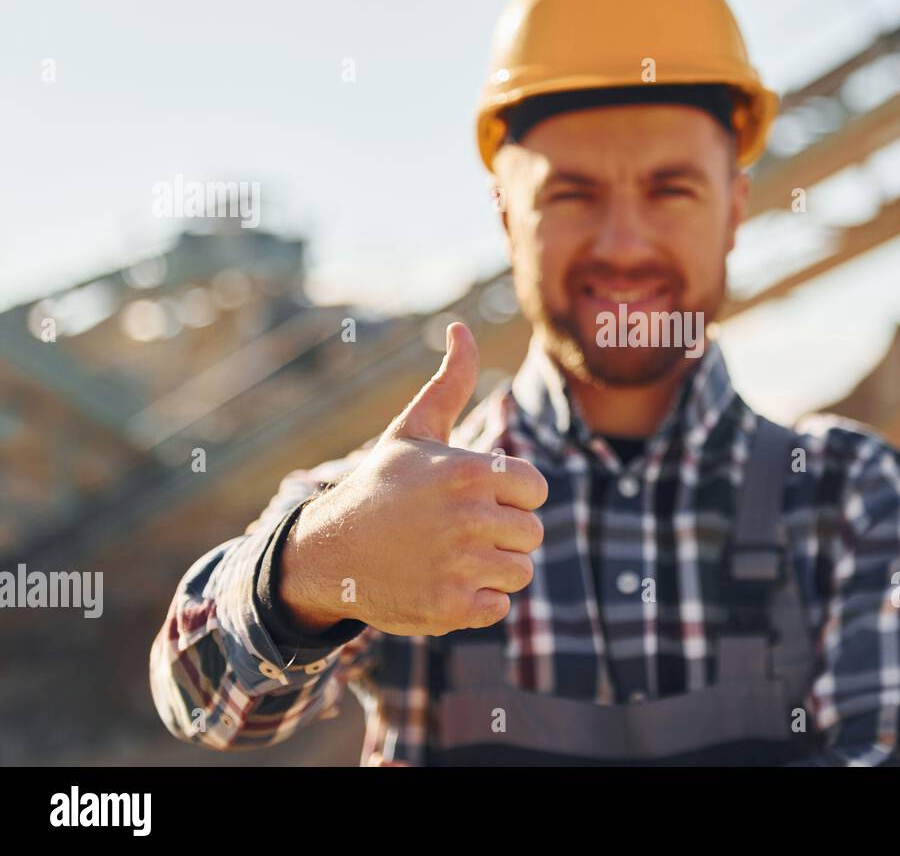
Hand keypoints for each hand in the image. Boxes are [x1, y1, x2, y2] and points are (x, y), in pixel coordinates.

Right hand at [278, 322, 546, 636]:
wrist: (328, 551)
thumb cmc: (380, 484)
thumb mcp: (414, 428)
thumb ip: (451, 380)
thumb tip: (460, 325)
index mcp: (472, 471)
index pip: (536, 489)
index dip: (511, 495)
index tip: (477, 497)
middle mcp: (471, 517)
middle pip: (532, 533)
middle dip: (502, 533)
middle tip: (458, 529)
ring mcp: (461, 565)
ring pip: (520, 571)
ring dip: (493, 568)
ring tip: (452, 555)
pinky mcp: (451, 608)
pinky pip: (499, 607)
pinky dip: (478, 602)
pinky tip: (444, 582)